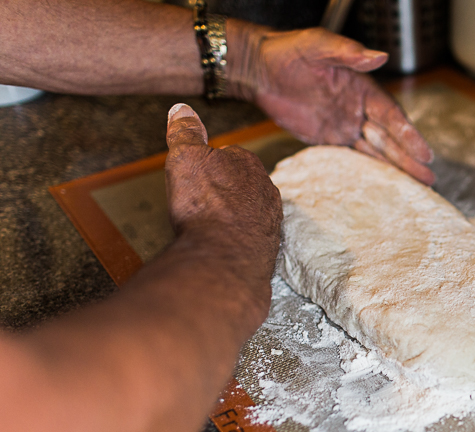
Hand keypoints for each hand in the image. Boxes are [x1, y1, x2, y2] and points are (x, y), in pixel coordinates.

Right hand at [164, 103, 281, 284]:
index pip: (228, 155)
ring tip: (208, 224)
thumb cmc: (204, 206)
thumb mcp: (185, 159)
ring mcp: (271, 218)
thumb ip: (185, 132)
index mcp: (248, 163)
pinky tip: (222, 242)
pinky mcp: (269, 244)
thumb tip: (182, 109)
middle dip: (221, 190)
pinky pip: (251, 234)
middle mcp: (266, 188)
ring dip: (230, 214)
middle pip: (240, 183)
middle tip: (197, 202)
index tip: (193, 177)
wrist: (224, 257)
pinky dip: (237, 236)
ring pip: (248, 209)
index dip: (206, 165)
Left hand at [230, 25, 434, 185]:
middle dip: (409, 159)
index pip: (391, 116)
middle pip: (389, 139)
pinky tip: (387, 184)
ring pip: (376, 151)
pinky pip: (354, 158)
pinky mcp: (329, 139)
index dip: (409, 135)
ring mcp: (345, 125)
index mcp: (362, 88)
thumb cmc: (287, 52)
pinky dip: (371, 171)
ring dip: (397, 168)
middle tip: (430, 178)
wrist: (258, 70)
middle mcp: (358, 109)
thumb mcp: (317, 46)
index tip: (425, 153)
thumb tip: (380, 56)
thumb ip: (348, 52)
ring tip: (419, 185)